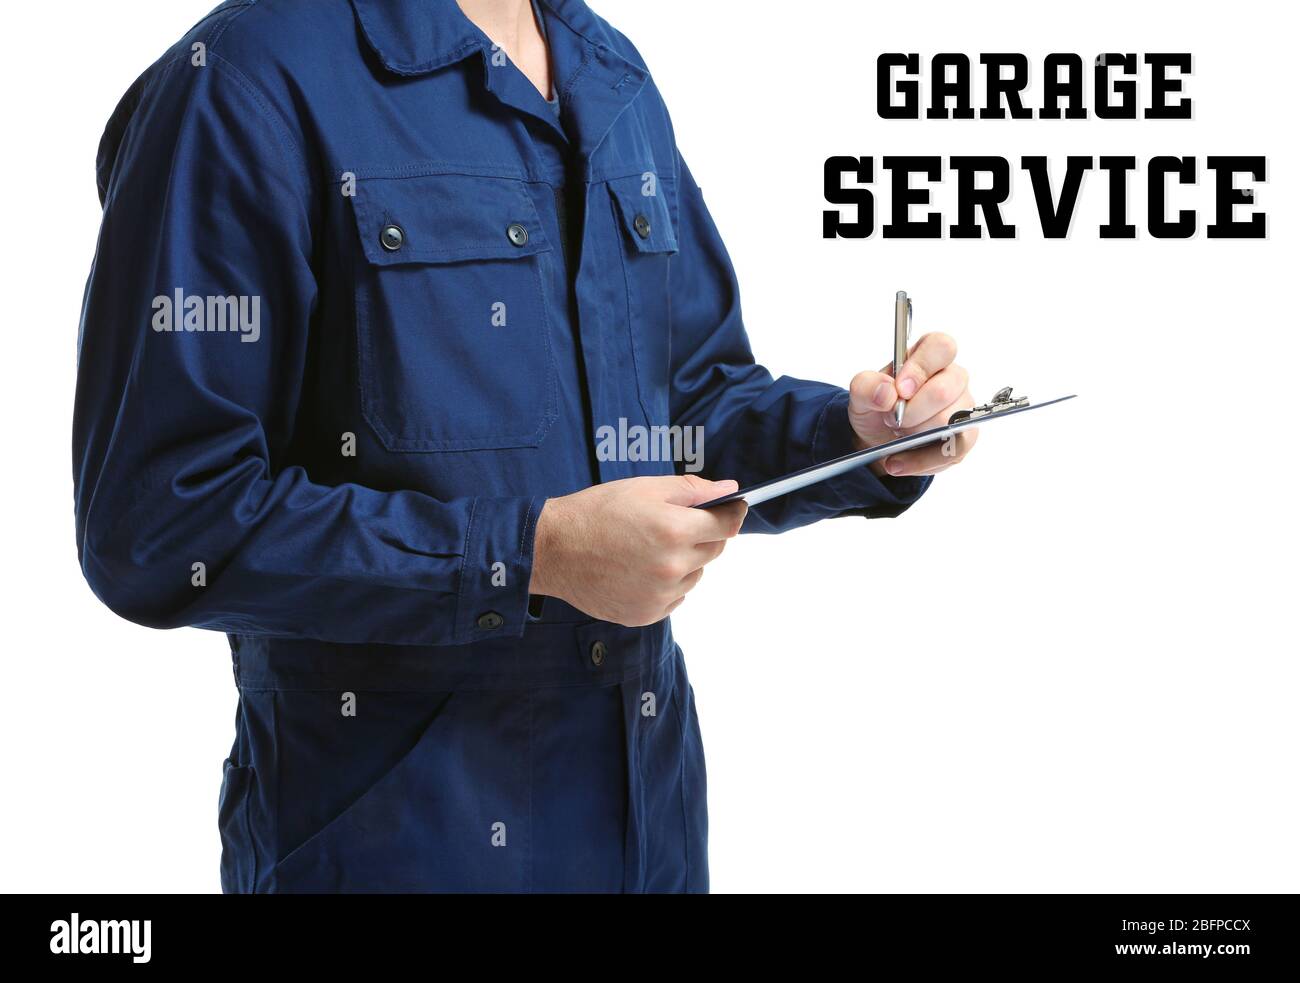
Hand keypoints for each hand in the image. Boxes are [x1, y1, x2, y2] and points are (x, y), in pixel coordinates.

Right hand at [530, 475, 747, 626]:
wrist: (553, 550)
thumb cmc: (596, 513)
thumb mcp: (645, 487)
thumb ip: (693, 490)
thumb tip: (730, 491)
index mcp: (674, 531)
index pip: (728, 525)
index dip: (733, 513)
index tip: (733, 507)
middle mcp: (672, 567)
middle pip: (715, 550)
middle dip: (703, 534)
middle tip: (675, 524)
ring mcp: (660, 595)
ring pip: (694, 574)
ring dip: (684, 561)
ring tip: (647, 548)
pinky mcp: (647, 614)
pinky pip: (675, 597)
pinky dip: (666, 584)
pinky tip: (638, 569)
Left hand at [846, 332, 978, 477]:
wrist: (877, 440)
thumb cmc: (877, 407)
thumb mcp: (861, 393)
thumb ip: (867, 385)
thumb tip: (887, 392)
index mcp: (929, 356)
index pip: (941, 347)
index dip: (921, 368)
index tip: (900, 390)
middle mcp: (953, 378)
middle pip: (944, 390)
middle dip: (910, 412)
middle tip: (892, 419)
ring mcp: (963, 408)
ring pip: (948, 422)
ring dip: (914, 435)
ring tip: (897, 435)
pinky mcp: (964, 438)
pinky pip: (951, 451)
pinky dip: (919, 460)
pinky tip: (899, 461)